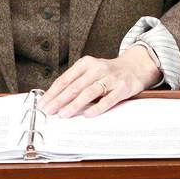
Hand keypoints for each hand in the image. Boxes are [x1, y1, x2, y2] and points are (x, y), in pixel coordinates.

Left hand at [40, 46, 162, 117]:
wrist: (136, 66)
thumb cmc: (109, 72)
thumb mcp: (91, 71)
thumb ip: (76, 81)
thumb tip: (55, 99)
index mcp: (86, 63)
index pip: (65, 79)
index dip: (52, 93)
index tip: (43, 104)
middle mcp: (97, 69)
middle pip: (74, 86)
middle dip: (59, 100)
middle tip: (49, 111)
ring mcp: (111, 78)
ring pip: (89, 93)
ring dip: (74, 105)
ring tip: (64, 114)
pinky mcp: (122, 88)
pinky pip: (108, 100)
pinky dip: (97, 108)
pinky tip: (87, 115)